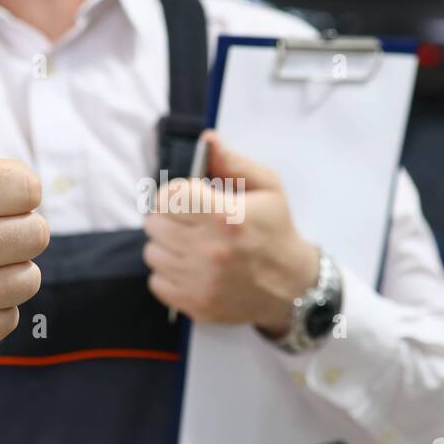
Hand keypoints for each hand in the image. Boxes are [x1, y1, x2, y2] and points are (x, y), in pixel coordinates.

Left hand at [142, 131, 318, 336]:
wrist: (292, 286)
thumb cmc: (276, 230)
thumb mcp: (267, 187)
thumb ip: (233, 161)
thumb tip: (207, 139)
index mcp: (225, 217)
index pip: (168, 196)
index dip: (175, 193)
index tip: (189, 198)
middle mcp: (209, 250)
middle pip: (154, 223)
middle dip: (169, 217)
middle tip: (190, 221)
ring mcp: (200, 281)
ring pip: (152, 252)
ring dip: (167, 245)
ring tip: (191, 243)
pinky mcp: (194, 304)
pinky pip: (156, 281)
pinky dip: (169, 273)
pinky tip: (191, 267)